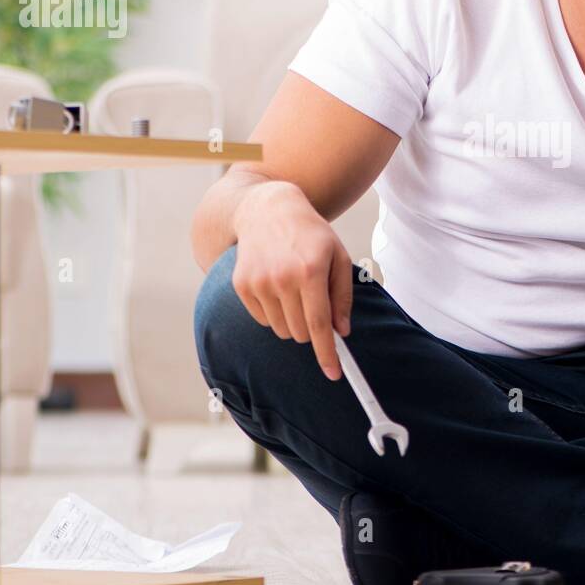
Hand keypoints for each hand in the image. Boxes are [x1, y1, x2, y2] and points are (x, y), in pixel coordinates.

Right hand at [230, 179, 352, 379]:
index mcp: (311, 270)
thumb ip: (343, 296)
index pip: (319, 324)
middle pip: (301, 332)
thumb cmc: (311, 235)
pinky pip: (262, 320)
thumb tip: (341, 332)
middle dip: (313, 330)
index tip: (333, 374)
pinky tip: (277, 287)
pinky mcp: (242, 285)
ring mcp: (258, 282)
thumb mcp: (338, 257)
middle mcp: (282, 278)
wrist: (268, 210)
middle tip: (316, 306)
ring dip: (293, 321)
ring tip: (296, 290)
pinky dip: (274, 314)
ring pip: (282, 330)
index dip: (327, 353)